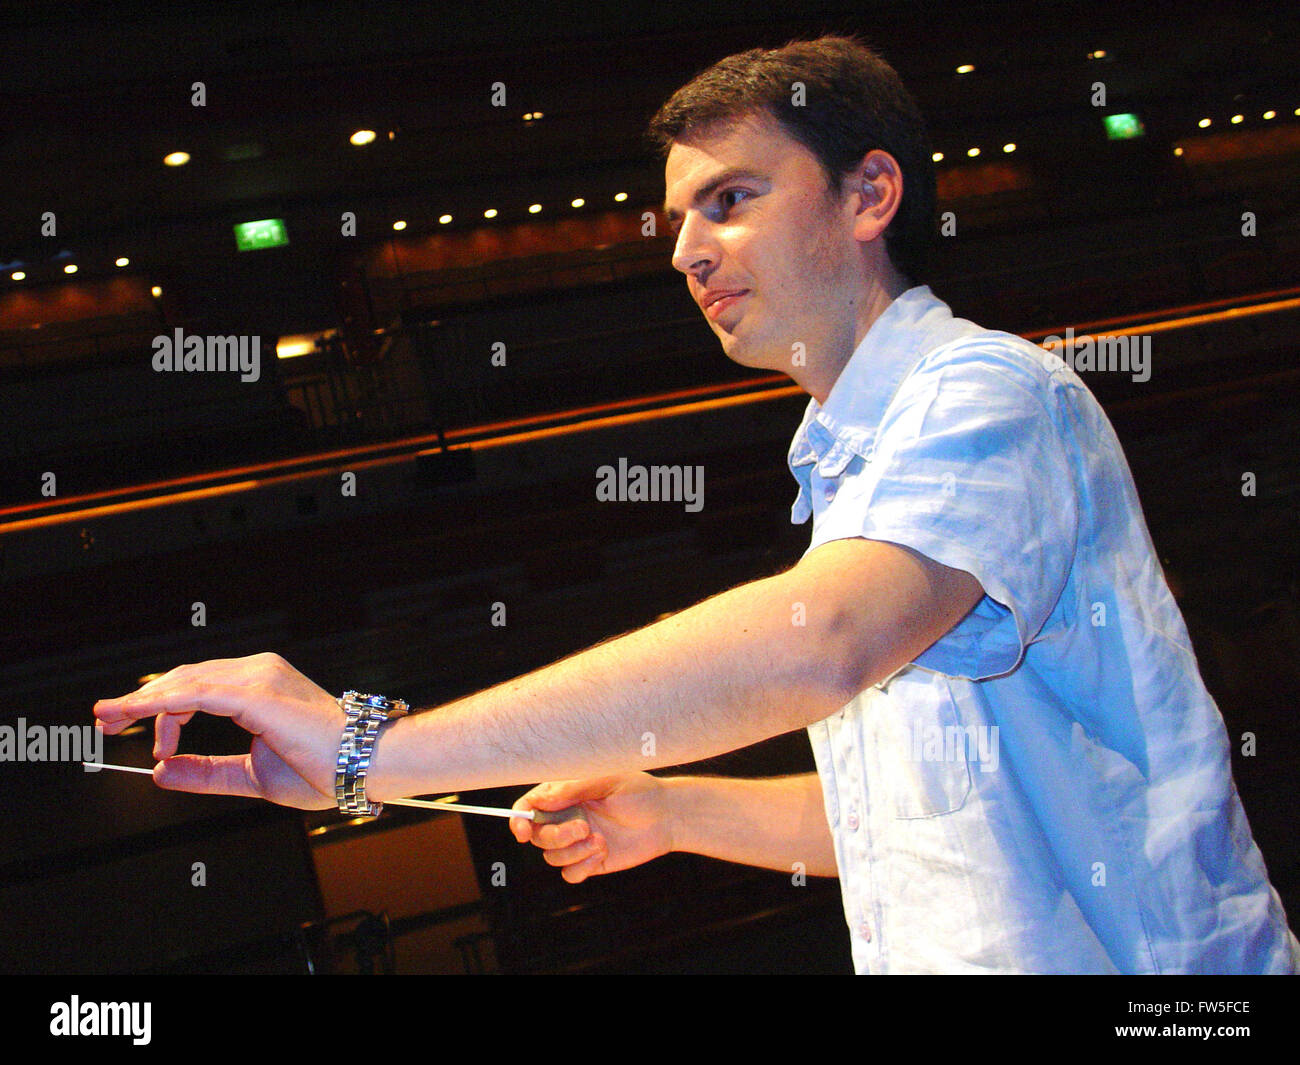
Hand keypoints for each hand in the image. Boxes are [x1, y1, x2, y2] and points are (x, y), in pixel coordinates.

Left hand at [93, 652, 343, 809]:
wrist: (364, 764)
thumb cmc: (324, 768)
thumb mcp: (251, 775)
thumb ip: (207, 772)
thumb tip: (161, 771)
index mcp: (260, 686)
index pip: (196, 687)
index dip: (159, 708)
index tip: (139, 736)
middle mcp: (258, 672)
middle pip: (183, 679)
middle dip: (139, 700)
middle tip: (104, 720)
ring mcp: (258, 677)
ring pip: (184, 682)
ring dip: (142, 701)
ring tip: (111, 718)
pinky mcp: (257, 692)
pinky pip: (197, 693)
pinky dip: (162, 703)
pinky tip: (137, 713)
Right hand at [509, 773, 674, 882]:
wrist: (667, 815)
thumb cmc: (638, 790)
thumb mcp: (606, 779)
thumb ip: (573, 788)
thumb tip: (540, 800)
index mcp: (565, 795)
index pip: (530, 807)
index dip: (519, 819)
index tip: (523, 830)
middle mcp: (567, 819)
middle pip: (539, 837)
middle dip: (555, 837)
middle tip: (583, 828)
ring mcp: (578, 843)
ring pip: (552, 858)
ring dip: (573, 852)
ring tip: (601, 840)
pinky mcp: (591, 863)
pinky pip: (570, 874)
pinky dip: (581, 867)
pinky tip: (602, 852)